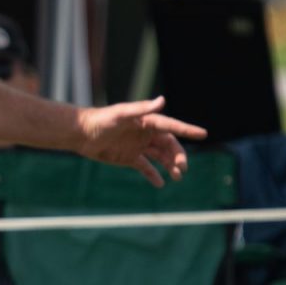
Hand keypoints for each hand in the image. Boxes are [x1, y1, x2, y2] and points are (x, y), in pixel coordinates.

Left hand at [75, 96, 207, 185]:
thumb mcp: (121, 113)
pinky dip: (154, 175)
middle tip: (182, 168)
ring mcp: (139, 146)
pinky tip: (161, 183)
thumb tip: (163, 101)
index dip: (187, 130)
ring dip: (171, 166)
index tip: (203, 134)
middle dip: (178, 156)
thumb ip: (141, 109)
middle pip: (169, 145)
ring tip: (177, 177)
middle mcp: (146, 134)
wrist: (81, 134)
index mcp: (147, 121)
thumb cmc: (101, 120)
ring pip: (161, 157)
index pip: (172, 126)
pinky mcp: (129, 158)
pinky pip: (146, 167)